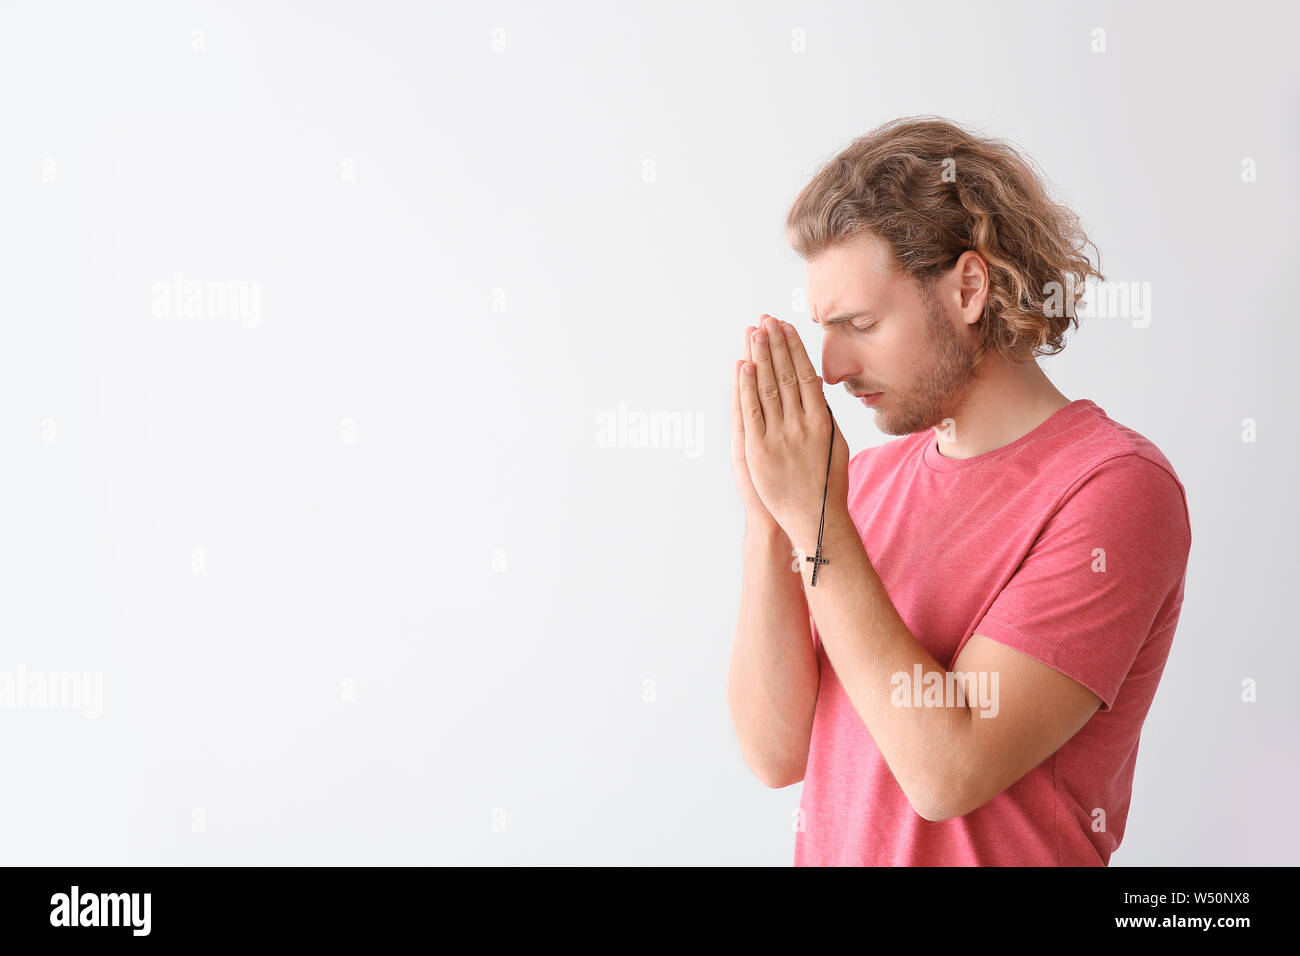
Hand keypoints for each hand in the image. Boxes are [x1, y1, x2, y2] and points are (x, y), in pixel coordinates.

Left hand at [737, 315, 849, 540]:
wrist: (812, 520)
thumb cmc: (826, 484)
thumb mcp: (835, 446)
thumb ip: (825, 419)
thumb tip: (817, 392)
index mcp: (822, 420)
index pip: (806, 374)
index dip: (794, 349)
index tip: (786, 327)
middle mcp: (801, 424)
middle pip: (785, 375)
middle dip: (774, 345)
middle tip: (766, 319)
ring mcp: (779, 436)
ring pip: (768, 388)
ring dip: (760, 358)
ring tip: (754, 332)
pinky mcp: (758, 450)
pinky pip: (751, 413)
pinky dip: (747, 388)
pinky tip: (744, 367)